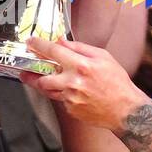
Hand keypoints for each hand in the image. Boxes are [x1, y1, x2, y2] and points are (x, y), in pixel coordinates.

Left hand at [22, 37, 145, 132]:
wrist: (125, 110)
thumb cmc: (117, 83)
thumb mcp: (103, 57)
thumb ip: (80, 48)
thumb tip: (62, 41)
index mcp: (81, 66)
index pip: (53, 52)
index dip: (38, 46)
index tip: (31, 43)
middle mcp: (73, 83)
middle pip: (42, 77)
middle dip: (31, 73)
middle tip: (26, 70)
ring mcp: (70, 98)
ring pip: (48, 90)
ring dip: (43, 84)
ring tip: (42, 79)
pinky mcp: (71, 110)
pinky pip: (60, 99)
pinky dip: (62, 94)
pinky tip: (71, 92)